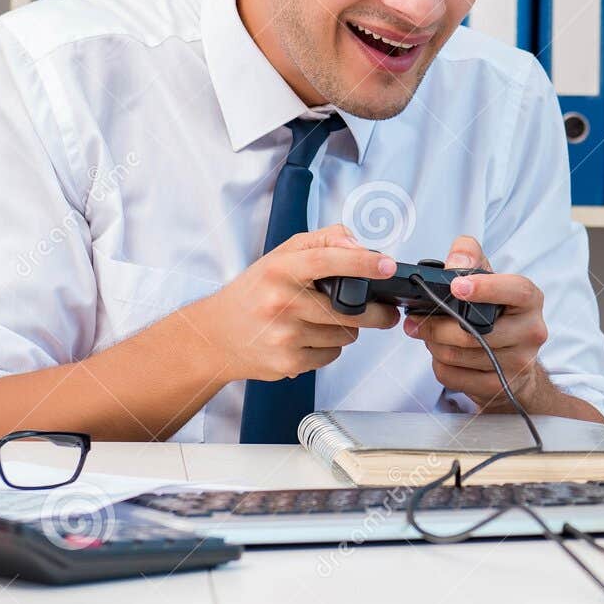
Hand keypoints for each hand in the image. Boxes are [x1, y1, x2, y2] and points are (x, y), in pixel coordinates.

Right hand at [190, 224, 399, 382]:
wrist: (216, 335)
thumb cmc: (254, 292)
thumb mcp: (281, 256)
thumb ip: (323, 241)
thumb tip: (359, 246)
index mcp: (280, 269)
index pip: (326, 259)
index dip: (362, 261)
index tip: (387, 265)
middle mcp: (280, 301)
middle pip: (350, 310)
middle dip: (376, 312)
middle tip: (385, 311)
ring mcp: (284, 335)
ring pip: (345, 334)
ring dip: (346, 329)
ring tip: (324, 321)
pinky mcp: (287, 362)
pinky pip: (331, 355)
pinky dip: (330, 348)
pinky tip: (310, 339)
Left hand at [403, 235, 555, 412]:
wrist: (515, 359)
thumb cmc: (497, 313)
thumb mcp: (487, 277)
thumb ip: (470, 257)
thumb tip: (454, 262)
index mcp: (530, 300)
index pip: (516, 291)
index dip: (486, 289)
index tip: (457, 286)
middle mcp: (531, 331)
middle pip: (474, 331)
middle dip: (437, 325)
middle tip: (416, 319)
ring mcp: (518, 362)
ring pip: (459, 355)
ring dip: (434, 345)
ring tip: (428, 335)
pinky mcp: (500, 386)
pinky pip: (455, 377)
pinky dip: (440, 365)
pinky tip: (441, 356)